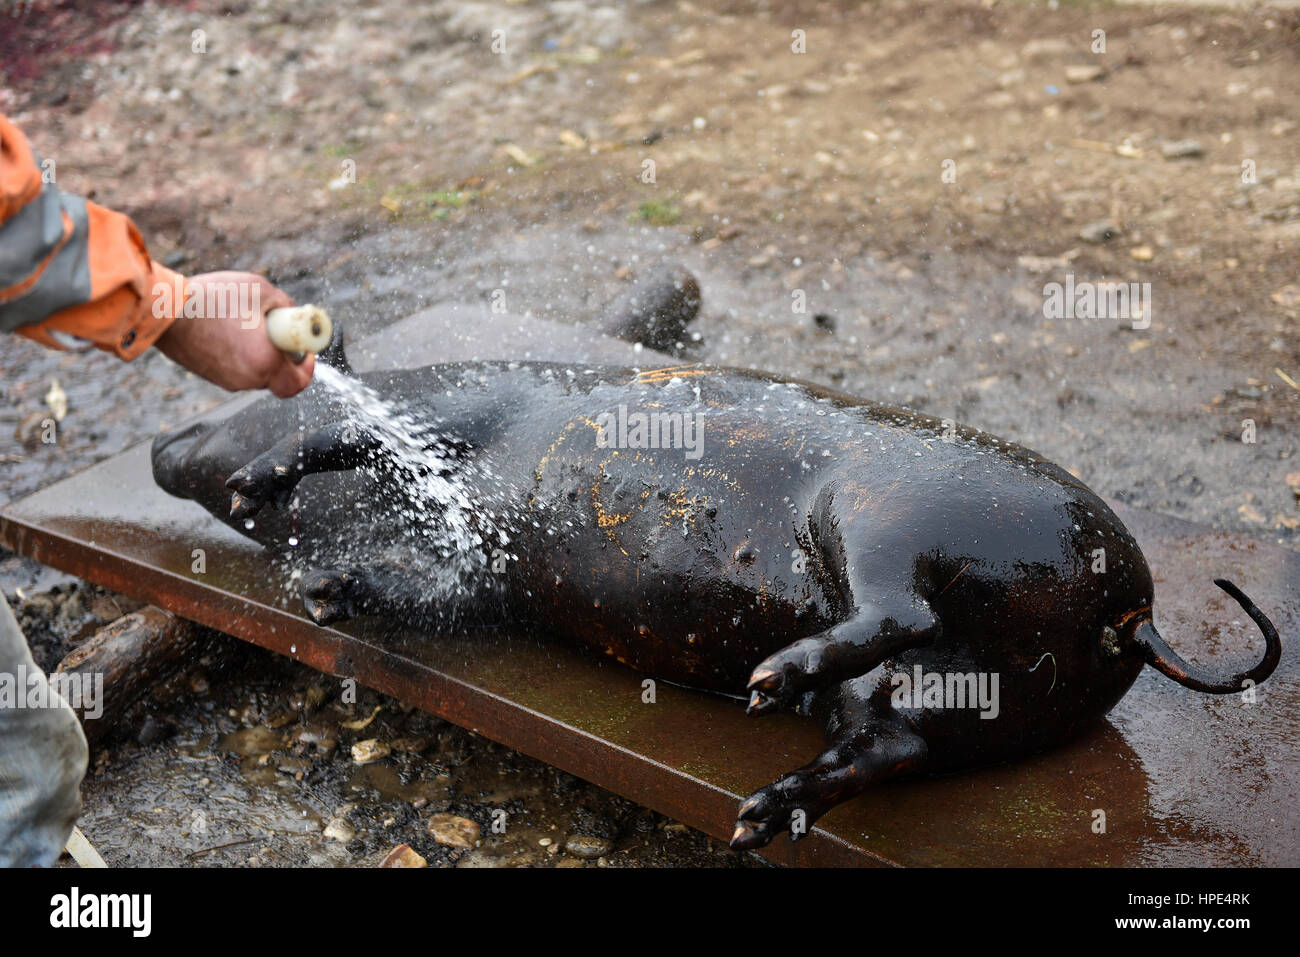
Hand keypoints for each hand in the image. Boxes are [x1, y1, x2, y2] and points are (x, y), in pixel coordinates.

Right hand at [154, 271, 314, 397]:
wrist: (163, 308)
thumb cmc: (212, 298)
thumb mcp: (261, 291)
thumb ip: (287, 307)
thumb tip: (296, 315)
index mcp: (264, 362)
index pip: (298, 382)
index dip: (307, 367)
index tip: (303, 351)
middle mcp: (246, 379)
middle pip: (277, 377)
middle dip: (282, 356)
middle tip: (276, 332)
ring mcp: (226, 380)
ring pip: (256, 372)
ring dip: (259, 353)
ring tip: (246, 324)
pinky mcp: (210, 375)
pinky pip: (236, 368)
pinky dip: (240, 354)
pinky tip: (229, 329)